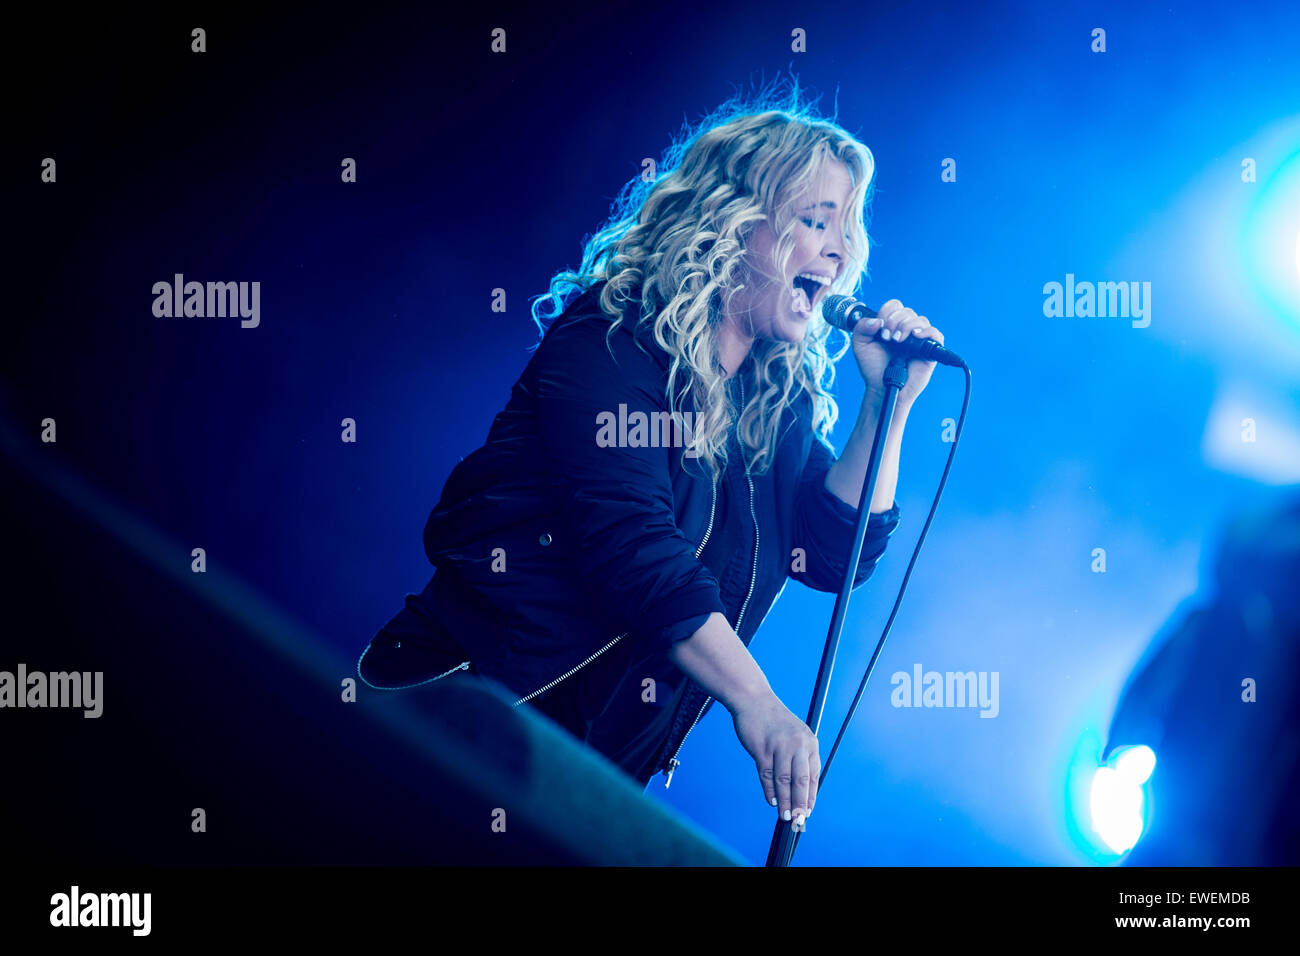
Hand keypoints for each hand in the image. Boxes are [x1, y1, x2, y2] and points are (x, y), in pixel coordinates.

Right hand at [731, 691, 817, 831]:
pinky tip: (772, 801)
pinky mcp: (762, 749)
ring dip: (786, 802)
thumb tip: (798, 788)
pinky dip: (770, 791)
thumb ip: (799, 757)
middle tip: (799, 822)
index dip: (811, 797)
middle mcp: (798, 744)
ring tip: (786, 817)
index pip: (813, 776)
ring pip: (784, 781)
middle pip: (801, 781)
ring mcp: (780, 746)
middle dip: (801, 805)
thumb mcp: (794, 735)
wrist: (753, 700)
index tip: (808, 813)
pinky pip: (767, 775)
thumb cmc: (773, 721)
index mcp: (810, 742)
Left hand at [850, 299, 945, 407]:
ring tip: (897, 341)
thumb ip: (861, 328)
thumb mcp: (860, 345)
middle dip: (895, 321)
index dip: (887, 312)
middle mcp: (906, 329)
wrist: (881, 386)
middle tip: (887, 338)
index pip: (894, 306)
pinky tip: (915, 336)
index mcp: (891, 325)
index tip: (879, 328)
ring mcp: (919, 339)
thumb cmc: (873, 367)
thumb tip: (877, 320)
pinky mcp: (929, 350)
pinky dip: (926, 331)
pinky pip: (935, 334)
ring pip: (920, 319)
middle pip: (907, 311)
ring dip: (907, 326)